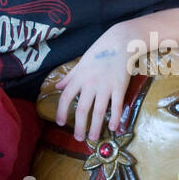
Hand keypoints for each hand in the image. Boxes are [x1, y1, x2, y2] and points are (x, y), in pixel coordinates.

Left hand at [53, 25, 131, 141]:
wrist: (121, 41)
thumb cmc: (100, 51)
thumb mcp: (81, 62)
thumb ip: (69, 77)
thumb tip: (57, 86)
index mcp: (79, 77)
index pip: (66, 97)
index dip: (62, 111)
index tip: (60, 123)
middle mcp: (90, 83)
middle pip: (82, 109)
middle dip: (79, 126)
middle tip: (78, 138)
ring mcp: (106, 86)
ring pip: (98, 111)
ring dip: (95, 127)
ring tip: (93, 138)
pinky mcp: (120, 87)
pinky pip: (117, 106)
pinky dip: (115, 118)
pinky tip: (114, 128)